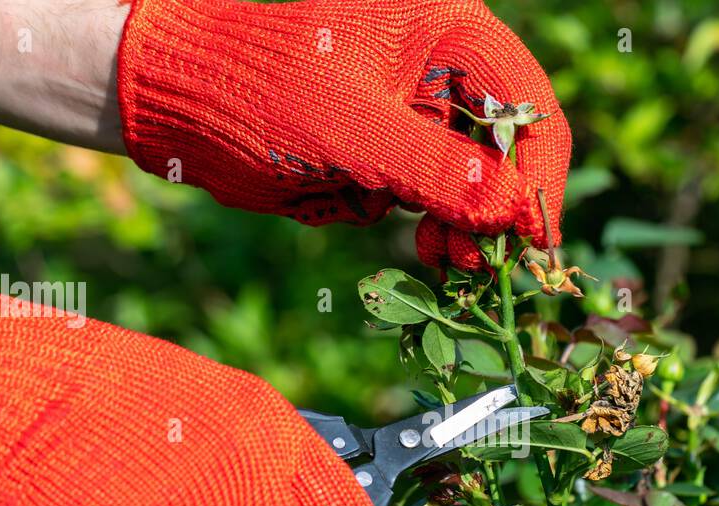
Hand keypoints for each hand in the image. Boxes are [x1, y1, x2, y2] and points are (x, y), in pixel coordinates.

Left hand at [118, 0, 570, 268]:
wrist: (180, 108)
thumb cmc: (258, 95)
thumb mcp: (354, 133)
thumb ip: (439, 171)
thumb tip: (513, 212)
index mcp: (444, 28)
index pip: (525, 99)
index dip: (539, 173)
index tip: (535, 239)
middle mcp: (440, 63)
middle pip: (507, 143)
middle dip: (497, 207)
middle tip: (482, 264)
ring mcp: (416, 108)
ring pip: (472, 177)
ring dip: (465, 225)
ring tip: (446, 261)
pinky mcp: (390, 146)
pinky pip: (434, 193)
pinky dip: (432, 224)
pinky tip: (421, 245)